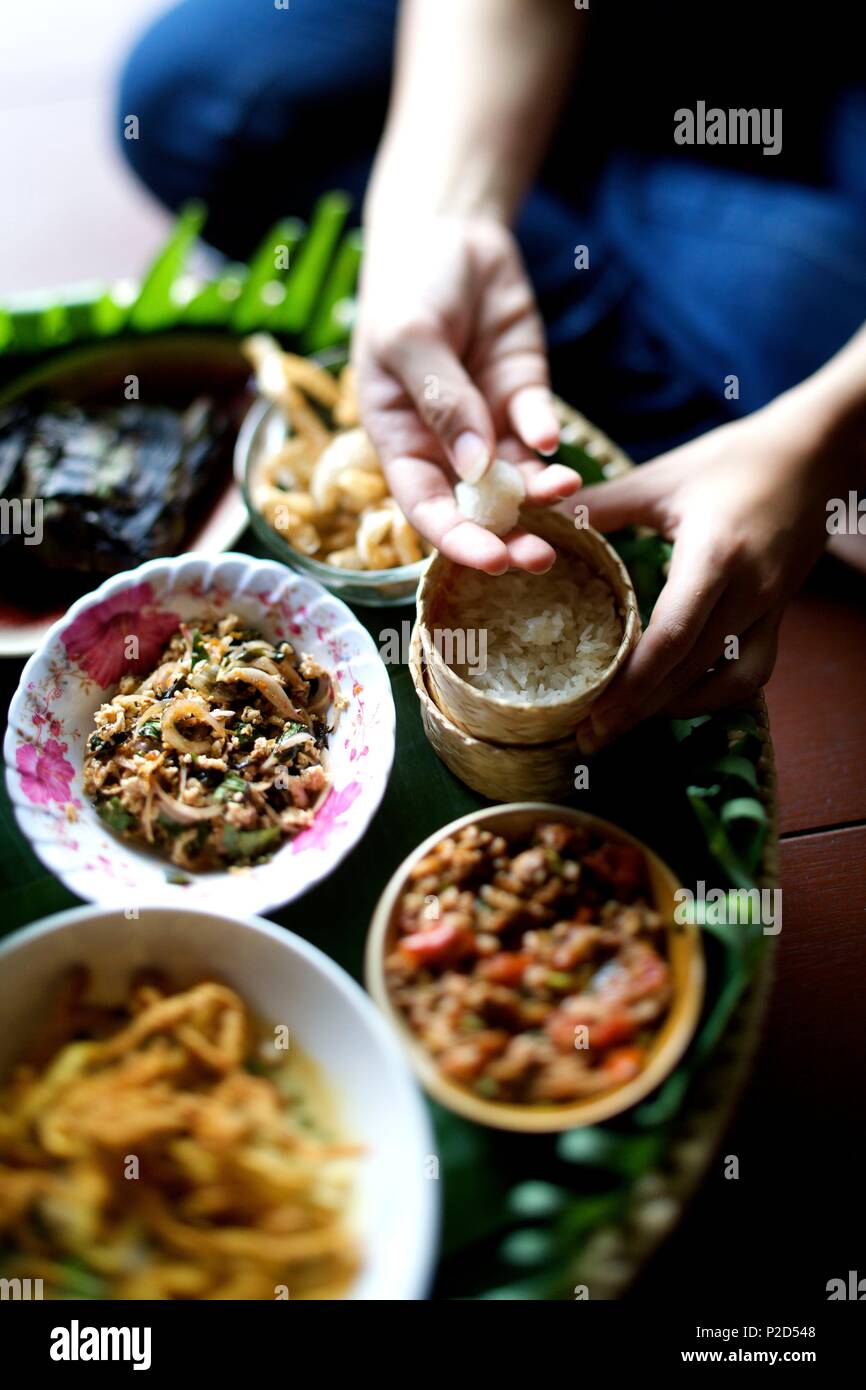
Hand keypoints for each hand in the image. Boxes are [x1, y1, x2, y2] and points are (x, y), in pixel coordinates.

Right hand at [354, 216, 580, 573]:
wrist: (448, 232)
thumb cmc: (407, 286)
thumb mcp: (411, 339)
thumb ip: (443, 403)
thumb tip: (474, 468)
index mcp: (400, 441)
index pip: (426, 508)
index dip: (456, 540)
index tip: (490, 562)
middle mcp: (444, 445)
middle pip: (476, 509)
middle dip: (509, 536)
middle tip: (541, 557)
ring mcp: (487, 423)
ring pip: (517, 477)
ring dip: (541, 493)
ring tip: (566, 491)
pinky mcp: (523, 396)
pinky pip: (537, 429)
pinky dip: (546, 437)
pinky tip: (550, 436)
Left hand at [573, 401, 838, 748]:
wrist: (817, 452)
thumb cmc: (735, 458)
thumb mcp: (663, 478)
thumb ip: (602, 506)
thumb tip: (539, 519)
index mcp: (714, 557)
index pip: (673, 637)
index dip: (632, 683)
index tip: (592, 712)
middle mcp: (748, 592)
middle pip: (694, 671)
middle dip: (641, 711)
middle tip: (591, 737)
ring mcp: (770, 608)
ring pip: (732, 683)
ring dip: (680, 708)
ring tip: (631, 721)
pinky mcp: (779, 613)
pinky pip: (753, 671)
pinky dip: (715, 692)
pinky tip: (677, 697)